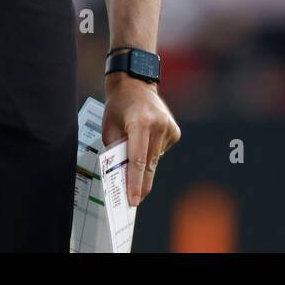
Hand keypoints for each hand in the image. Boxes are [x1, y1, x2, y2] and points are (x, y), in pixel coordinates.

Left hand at [101, 71, 180, 206]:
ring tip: (134, 154)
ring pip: (156, 160)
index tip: (133, 200)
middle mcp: (158, 125)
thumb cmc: (119, 105)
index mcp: (140, 123)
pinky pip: (161, 151)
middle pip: (149, 164)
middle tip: (134, 199)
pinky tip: (145, 139)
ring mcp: (169, 127)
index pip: (137, 160)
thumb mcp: (109, 128)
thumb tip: (121, 176)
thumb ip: (116, 152)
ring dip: (144, 165)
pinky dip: (151, 152)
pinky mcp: (175, 131)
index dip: (135, 183)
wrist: (135, 83)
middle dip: (141, 184)